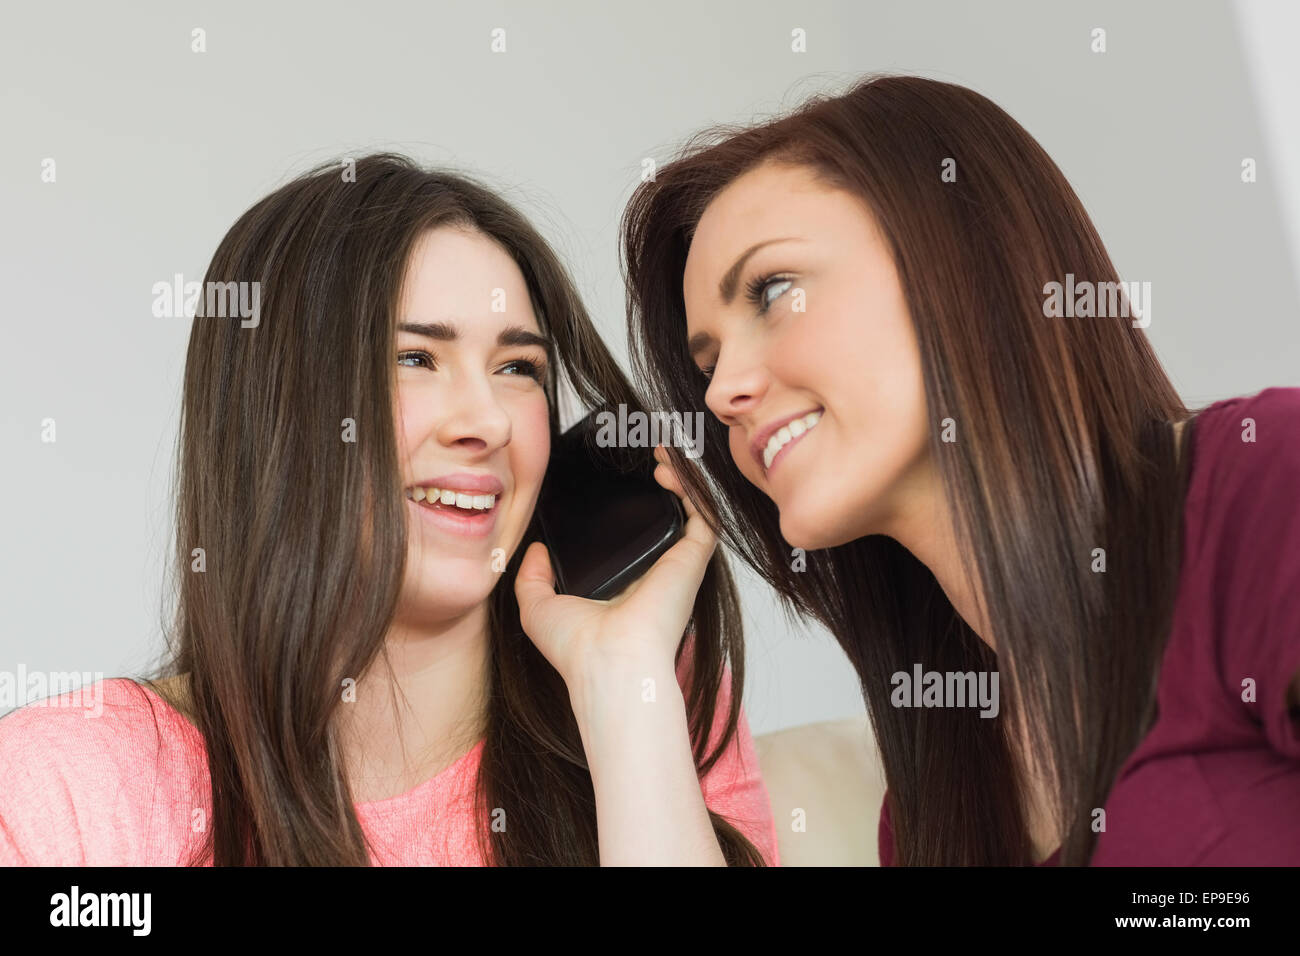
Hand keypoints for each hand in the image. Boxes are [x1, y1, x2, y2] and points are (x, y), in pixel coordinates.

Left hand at [513, 443, 716, 689]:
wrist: (607, 662)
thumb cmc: (577, 649)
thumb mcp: (538, 608)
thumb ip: (532, 578)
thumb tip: (537, 551)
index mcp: (627, 583)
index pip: (636, 535)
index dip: (632, 502)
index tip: (616, 477)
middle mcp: (657, 572)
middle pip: (667, 514)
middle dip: (663, 480)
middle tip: (645, 453)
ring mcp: (678, 564)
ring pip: (690, 508)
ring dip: (680, 475)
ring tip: (660, 450)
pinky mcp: (693, 558)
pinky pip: (703, 512)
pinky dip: (691, 485)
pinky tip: (669, 465)